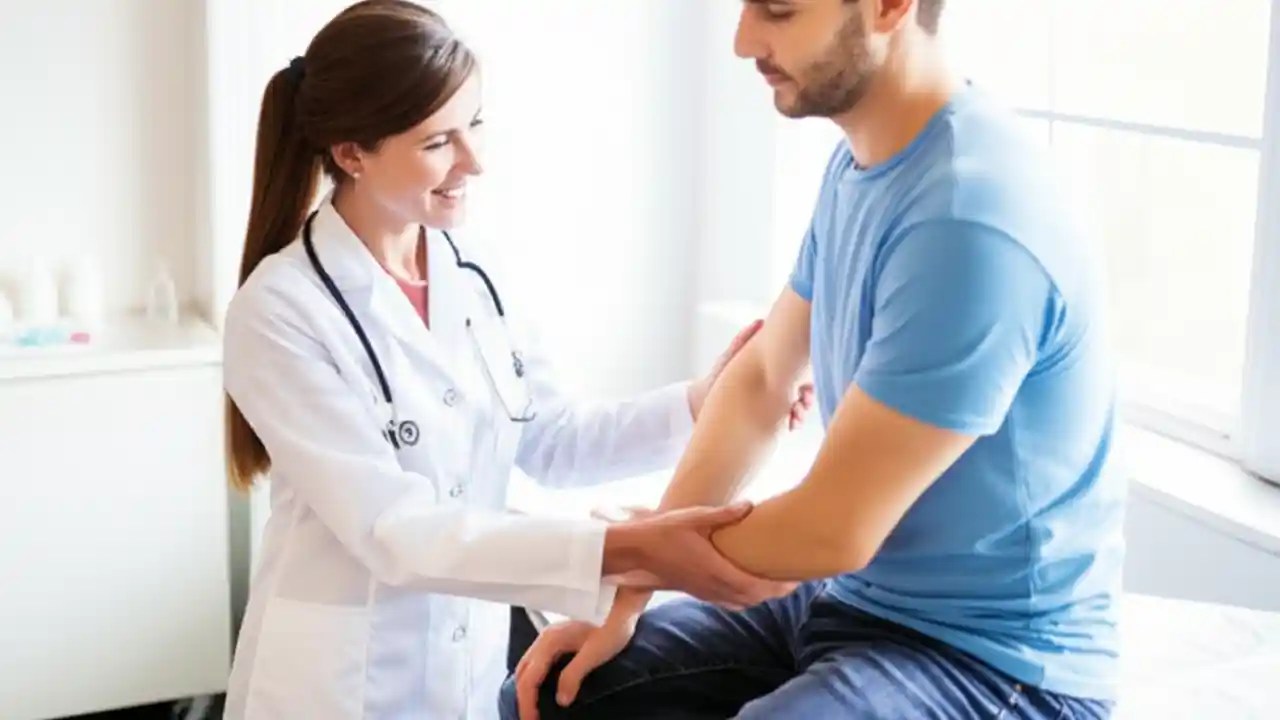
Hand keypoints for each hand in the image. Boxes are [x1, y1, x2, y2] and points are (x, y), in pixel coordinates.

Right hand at [514, 616, 636, 719]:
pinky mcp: (557, 638)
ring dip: (527, 688)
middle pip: (523, 673)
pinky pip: (537, 662)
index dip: (528, 704)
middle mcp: (544, 638)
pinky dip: (534, 678)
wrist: (622, 601)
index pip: (529, 679)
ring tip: (534, 708)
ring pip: (528, 667)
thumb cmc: (612, 625)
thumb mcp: (595, 653)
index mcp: (549, 642)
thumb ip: (574, 676)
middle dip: (523, 698)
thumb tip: (560, 700)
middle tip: (531, 719)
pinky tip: (543, 688)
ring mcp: (549, 637)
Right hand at [602, 502, 794, 609]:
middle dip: (775, 593)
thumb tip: (750, 505)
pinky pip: (727, 602)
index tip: (796, 580)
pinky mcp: (697, 591)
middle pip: (753, 599)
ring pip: (740, 603)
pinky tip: (746, 586)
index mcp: (716, 571)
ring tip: (774, 583)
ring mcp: (704, 592)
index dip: (778, 587)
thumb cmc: (664, 531)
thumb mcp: (694, 517)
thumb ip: (724, 514)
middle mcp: (712, 587)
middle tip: (793, 581)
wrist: (636, 550)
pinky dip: (744, 598)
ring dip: (760, 596)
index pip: (756, 587)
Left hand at [687, 319, 815, 427]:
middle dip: (807, 396)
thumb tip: (760, 322)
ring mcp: (773, 403)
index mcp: (770, 370)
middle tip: (805, 401)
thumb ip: (744, 341)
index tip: (807, 382)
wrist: (704, 402)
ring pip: (797, 407)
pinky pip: (786, 420)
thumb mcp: (731, 357)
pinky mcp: (768, 417)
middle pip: (802, 389)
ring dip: (802, 412)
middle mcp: (775, 386)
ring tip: (796, 417)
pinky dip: (793, 422)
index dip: (806, 375)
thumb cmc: (718, 375)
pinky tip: (791, 425)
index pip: (797, 370)